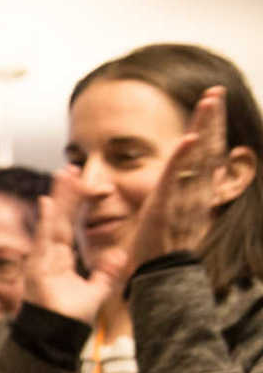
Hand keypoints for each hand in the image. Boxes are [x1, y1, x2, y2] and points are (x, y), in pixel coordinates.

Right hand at [23, 167, 120, 324]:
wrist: (58, 336)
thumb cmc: (71, 318)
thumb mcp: (96, 291)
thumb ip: (107, 272)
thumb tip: (121, 254)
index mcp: (60, 259)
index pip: (68, 225)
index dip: (74, 204)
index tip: (81, 183)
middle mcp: (49, 256)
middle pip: (60, 218)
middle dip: (66, 193)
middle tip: (71, 168)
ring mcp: (41, 260)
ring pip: (52, 223)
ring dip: (58, 198)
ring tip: (63, 175)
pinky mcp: (37, 268)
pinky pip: (43, 240)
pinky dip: (46, 221)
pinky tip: (49, 202)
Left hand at [126, 86, 227, 271]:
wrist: (157, 280)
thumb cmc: (159, 252)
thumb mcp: (171, 217)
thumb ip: (176, 197)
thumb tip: (181, 182)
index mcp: (194, 194)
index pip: (206, 155)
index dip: (210, 129)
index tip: (212, 103)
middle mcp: (194, 194)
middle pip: (208, 150)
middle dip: (212, 120)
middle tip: (216, 91)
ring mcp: (182, 200)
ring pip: (198, 159)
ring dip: (204, 129)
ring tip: (209, 102)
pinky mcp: (165, 210)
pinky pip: (175, 181)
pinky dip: (183, 159)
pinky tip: (190, 138)